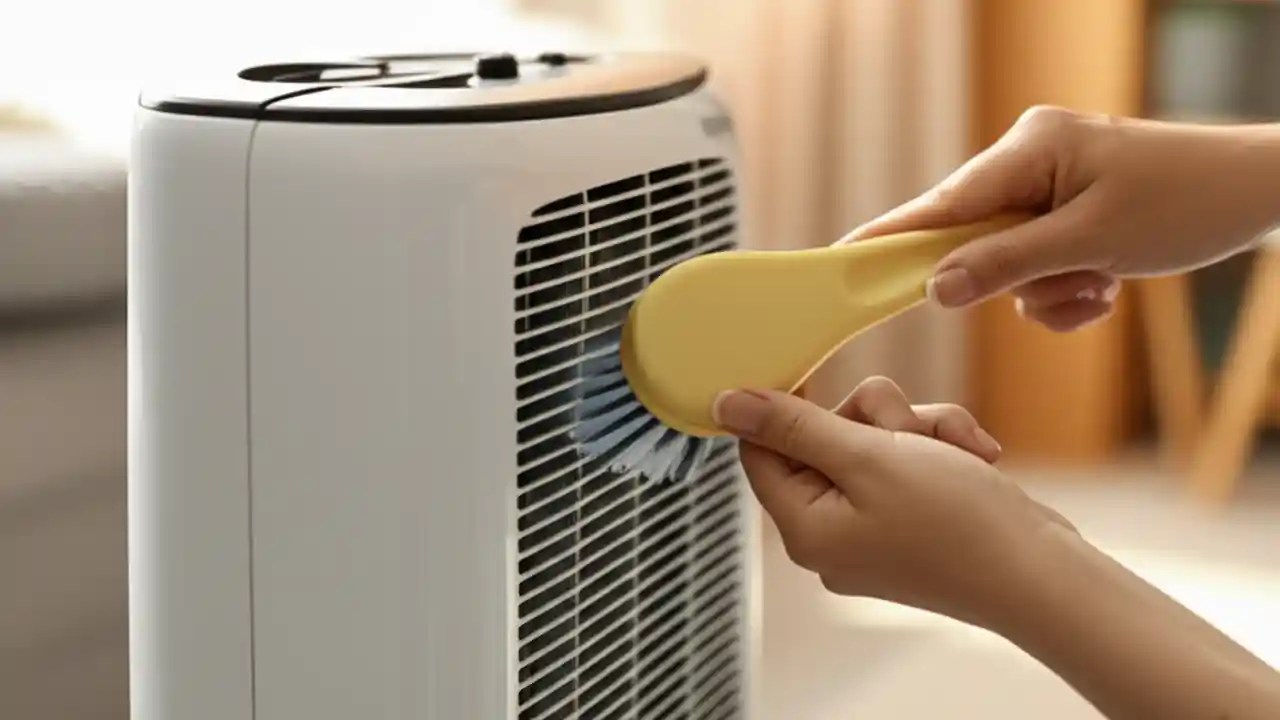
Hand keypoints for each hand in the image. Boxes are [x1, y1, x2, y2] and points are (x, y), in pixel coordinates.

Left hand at [713, 377, 1073, 627]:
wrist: (1043, 574)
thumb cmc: (957, 522)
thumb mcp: (869, 457)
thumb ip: (795, 426)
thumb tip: (725, 405)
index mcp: (804, 527)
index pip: (759, 451)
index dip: (785, 407)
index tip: (820, 372)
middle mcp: (831, 534)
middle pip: (823, 438)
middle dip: (875, 417)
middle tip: (909, 428)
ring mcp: (873, 530)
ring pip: (873, 440)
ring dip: (917, 428)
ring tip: (957, 450)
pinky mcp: (912, 521)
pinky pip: (907, 462)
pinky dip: (939, 449)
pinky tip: (976, 457)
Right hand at [843, 107, 1279, 330]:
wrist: (1257, 193)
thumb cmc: (1186, 202)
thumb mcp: (1092, 243)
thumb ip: (1007, 266)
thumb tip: (935, 288)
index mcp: (1027, 150)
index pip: (937, 206)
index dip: (886, 241)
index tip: (837, 266)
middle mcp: (1027, 161)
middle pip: (972, 241)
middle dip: (1016, 281)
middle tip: (1074, 283)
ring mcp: (1044, 186)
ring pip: (1005, 266)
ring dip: (1048, 292)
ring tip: (1103, 282)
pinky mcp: (1062, 212)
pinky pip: (1034, 268)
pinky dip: (1064, 290)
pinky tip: (1106, 283)